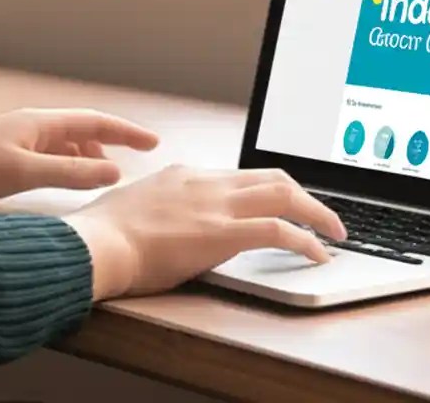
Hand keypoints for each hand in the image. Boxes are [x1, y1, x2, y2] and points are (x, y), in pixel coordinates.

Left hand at [0, 108, 158, 205]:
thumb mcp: (25, 172)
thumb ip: (71, 171)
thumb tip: (115, 171)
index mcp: (39, 122)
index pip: (95, 121)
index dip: (126, 132)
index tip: (154, 144)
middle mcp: (32, 126)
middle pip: (83, 128)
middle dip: (113, 141)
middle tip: (139, 159)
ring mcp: (18, 141)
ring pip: (67, 144)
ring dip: (91, 155)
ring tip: (110, 174)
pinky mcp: (6, 158)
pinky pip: (51, 157)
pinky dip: (70, 165)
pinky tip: (70, 181)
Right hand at [63, 166, 346, 299]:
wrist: (94, 244)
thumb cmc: (103, 234)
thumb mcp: (134, 208)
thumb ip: (160, 209)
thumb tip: (164, 223)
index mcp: (185, 175)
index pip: (241, 176)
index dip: (271, 191)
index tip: (285, 205)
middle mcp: (206, 181)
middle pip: (272, 176)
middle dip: (305, 195)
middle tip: (324, 217)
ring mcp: (215, 204)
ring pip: (285, 194)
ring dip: (317, 213)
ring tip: (335, 233)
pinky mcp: (221, 232)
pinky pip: (279, 230)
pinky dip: (307, 240)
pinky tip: (319, 255)